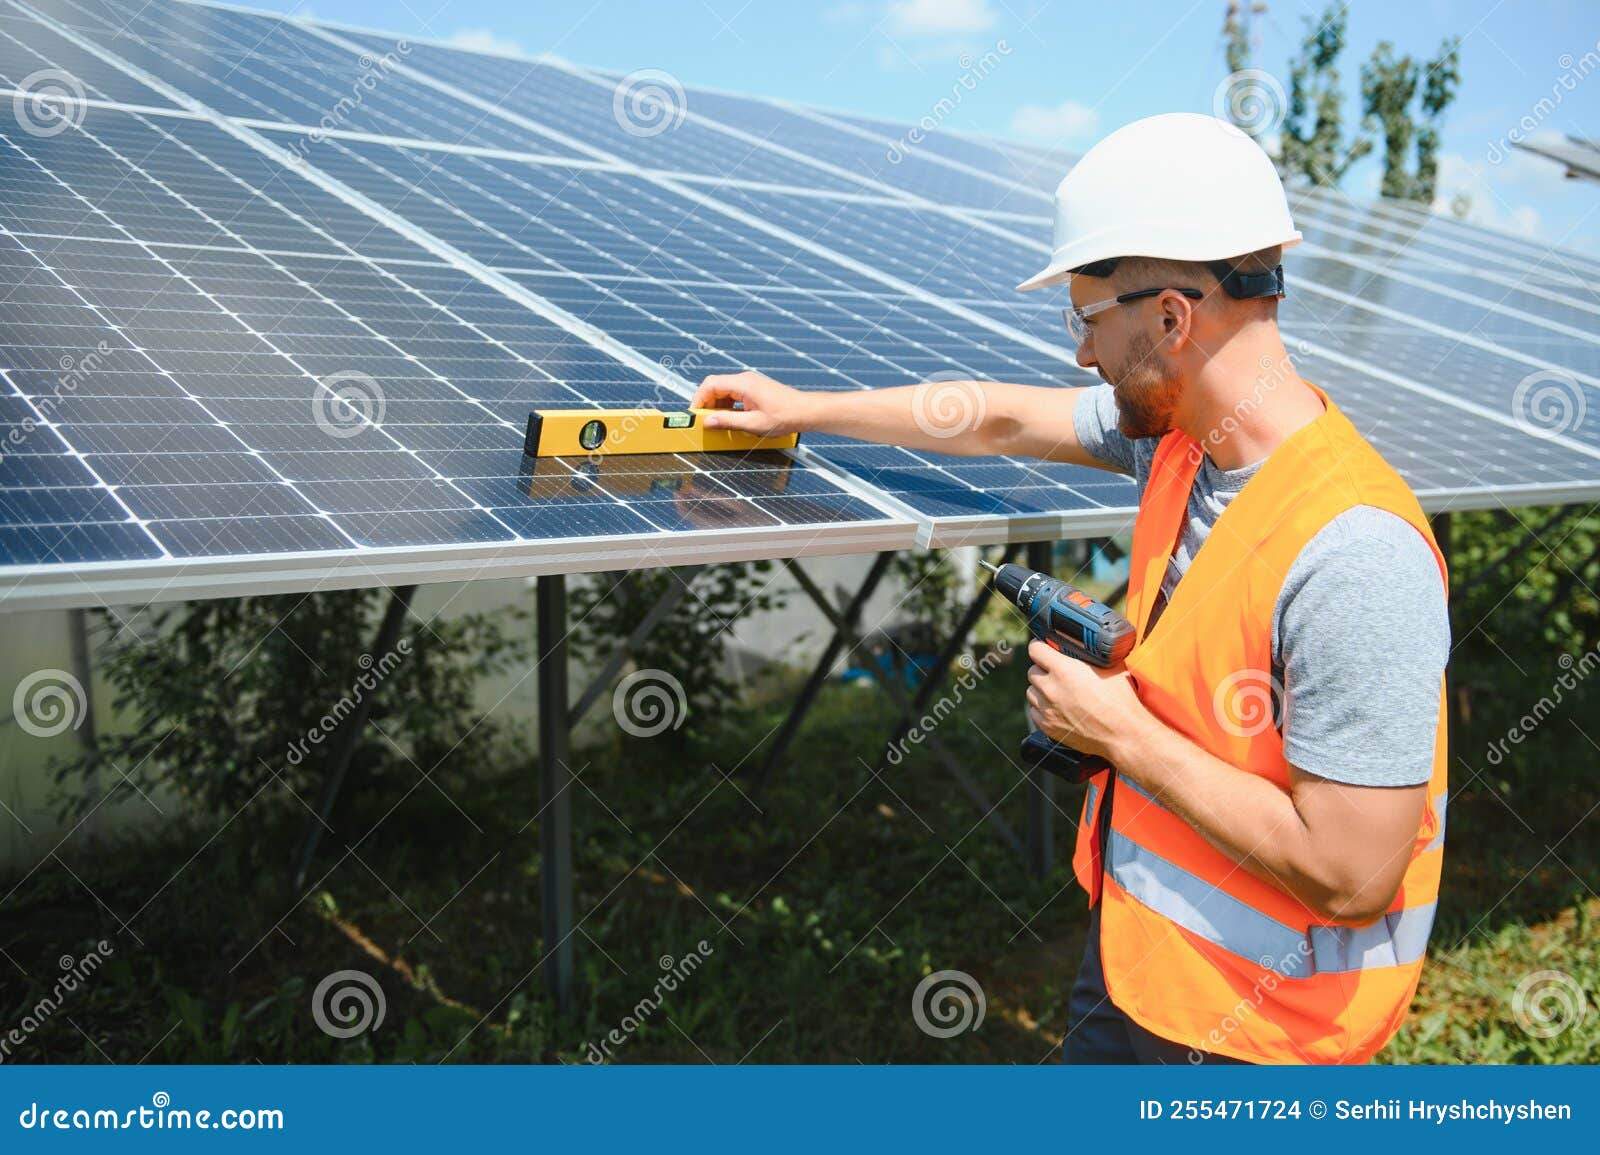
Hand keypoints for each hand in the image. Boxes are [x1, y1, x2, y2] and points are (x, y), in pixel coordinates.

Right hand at [692, 371, 812, 435]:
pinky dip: (727, 406)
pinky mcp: (754, 390)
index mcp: (743, 384)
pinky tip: (730, 419)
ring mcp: (750, 384)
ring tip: (716, 423)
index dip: (698, 398)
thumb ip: (728, 422)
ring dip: (717, 406)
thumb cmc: (785, 416)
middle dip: (706, 403)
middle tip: (703, 421)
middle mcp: (745, 380)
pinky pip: (734, 395)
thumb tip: (708, 422)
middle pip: (715, 386)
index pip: (711, 384)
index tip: (694, 414)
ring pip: (724, 391)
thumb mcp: (753, 423)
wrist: (806, 412)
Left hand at [1024, 639, 1150, 762]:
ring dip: (1041, 689)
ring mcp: (1048, 710)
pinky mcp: (1048, 727)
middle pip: (1032, 671)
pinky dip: (1042, 708)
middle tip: (1056, 671)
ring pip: (1031, 692)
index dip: (1040, 646)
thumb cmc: (1120, 702)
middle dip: (1043, 669)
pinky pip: (1034, 712)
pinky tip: (1056, 707)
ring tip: (1057, 690)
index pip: (1035, 650)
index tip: (1043, 648)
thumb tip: (1081, 646)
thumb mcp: (1109, 667)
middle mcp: (1051, 689)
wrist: (1123, 734)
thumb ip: (1088, 654)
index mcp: (1064, 670)